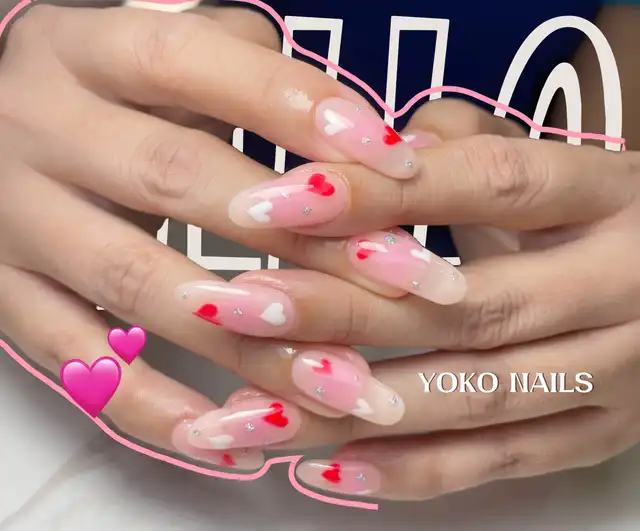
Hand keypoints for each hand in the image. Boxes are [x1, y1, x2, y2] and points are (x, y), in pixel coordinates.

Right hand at [0, 3, 427, 467]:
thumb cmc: (110, 91)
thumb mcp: (164, 53)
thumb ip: (253, 75)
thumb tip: (367, 136)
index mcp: (88, 51)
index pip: (198, 66)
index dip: (300, 111)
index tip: (397, 163)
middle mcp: (42, 130)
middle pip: (179, 181)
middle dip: (302, 239)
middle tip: (406, 283)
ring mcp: (17, 221)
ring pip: (138, 284)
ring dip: (249, 341)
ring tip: (346, 384)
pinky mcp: (6, 295)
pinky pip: (76, 364)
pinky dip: (154, 408)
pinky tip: (233, 436)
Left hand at [183, 99, 638, 498]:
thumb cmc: (594, 212)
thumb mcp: (550, 162)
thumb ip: (465, 147)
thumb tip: (374, 156)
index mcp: (608, 197)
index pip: (490, 184)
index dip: (379, 193)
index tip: (276, 202)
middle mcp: (622, 288)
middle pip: (466, 306)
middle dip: (341, 312)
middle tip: (238, 310)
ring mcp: (618, 375)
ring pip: (471, 398)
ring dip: (354, 408)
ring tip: (251, 412)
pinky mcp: (599, 436)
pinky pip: (498, 462)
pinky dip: (411, 469)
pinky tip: (326, 464)